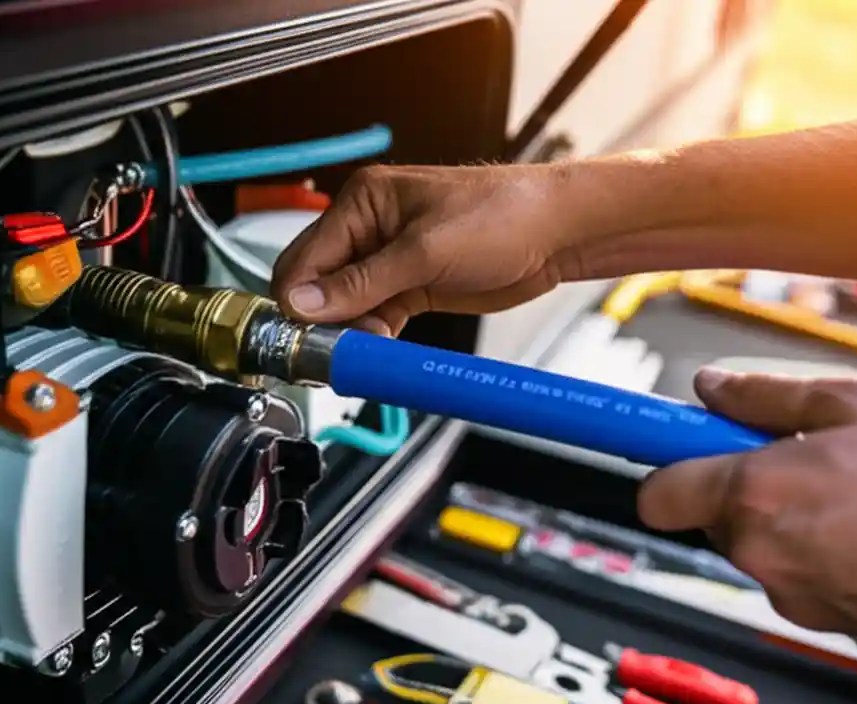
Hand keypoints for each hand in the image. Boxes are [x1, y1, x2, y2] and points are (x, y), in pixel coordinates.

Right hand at [270, 164, 584, 335]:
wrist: (557, 233)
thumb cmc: (502, 216)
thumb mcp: (425, 251)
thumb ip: (362, 281)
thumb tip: (303, 303)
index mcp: (362, 201)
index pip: (305, 256)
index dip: (298, 299)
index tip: (303, 337)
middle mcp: (368, 228)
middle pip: (318, 283)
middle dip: (322, 317)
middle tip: (336, 348)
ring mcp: (389, 259)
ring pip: (344, 305)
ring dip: (350, 330)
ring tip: (369, 346)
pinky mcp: (410, 286)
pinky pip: (373, 315)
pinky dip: (372, 334)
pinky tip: (382, 345)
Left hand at [637, 368, 856, 672]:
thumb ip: (769, 396)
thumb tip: (713, 388)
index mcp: (759, 494)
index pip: (659, 489)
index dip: (656, 457)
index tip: (638, 437)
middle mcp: (762, 552)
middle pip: (709, 508)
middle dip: (740, 476)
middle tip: (800, 449)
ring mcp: (789, 592)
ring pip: (753, 537)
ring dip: (783, 508)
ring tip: (853, 486)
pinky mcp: (819, 617)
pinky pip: (791, 567)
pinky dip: (812, 543)